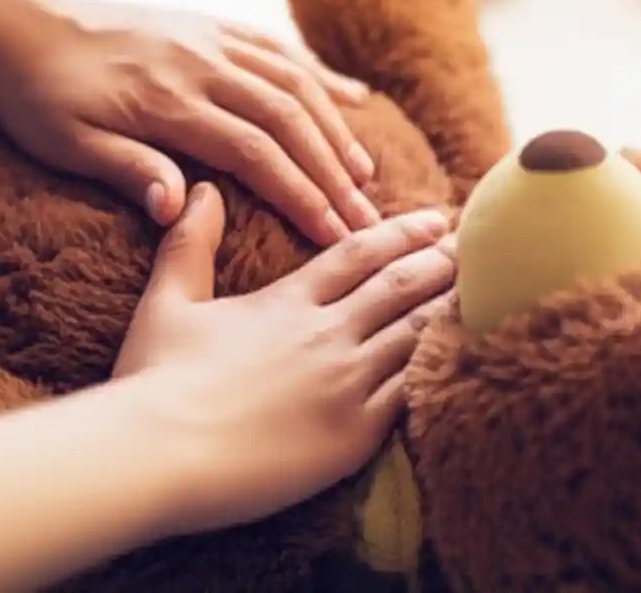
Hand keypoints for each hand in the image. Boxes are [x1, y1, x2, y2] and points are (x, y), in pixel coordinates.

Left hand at [0, 0, 378, 246]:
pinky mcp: (208, 25)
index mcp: (168, 100)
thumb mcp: (67, 143)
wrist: (19, 22)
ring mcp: (209, 37)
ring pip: (292, 80)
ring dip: (335, 128)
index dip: (301, 194)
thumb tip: (179, 210)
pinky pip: (276, 47)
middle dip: (333, 172)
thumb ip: (128, 170)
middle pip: (288, 118)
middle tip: (369, 219)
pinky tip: (352, 99)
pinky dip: (318, 74)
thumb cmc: (37, 95)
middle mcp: (200, 62)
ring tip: (365, 175)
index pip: (255, 152)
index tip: (336, 234)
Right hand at [116, 183, 452, 535]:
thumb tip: (201, 188)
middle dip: (443, 263)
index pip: (360, 253)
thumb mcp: (167, 301)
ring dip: (452, 311)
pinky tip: (466, 362)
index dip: (403, 232)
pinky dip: (442, 371)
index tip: (438, 219)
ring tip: (486, 294)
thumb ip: (190, 243)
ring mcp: (346, 384)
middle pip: (402, 287)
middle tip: (477, 249)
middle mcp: (326, 333)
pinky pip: (413, 395)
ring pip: (418, 335)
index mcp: (287, 301)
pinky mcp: (354, 435)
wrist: (157, 453)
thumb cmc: (154, 380)